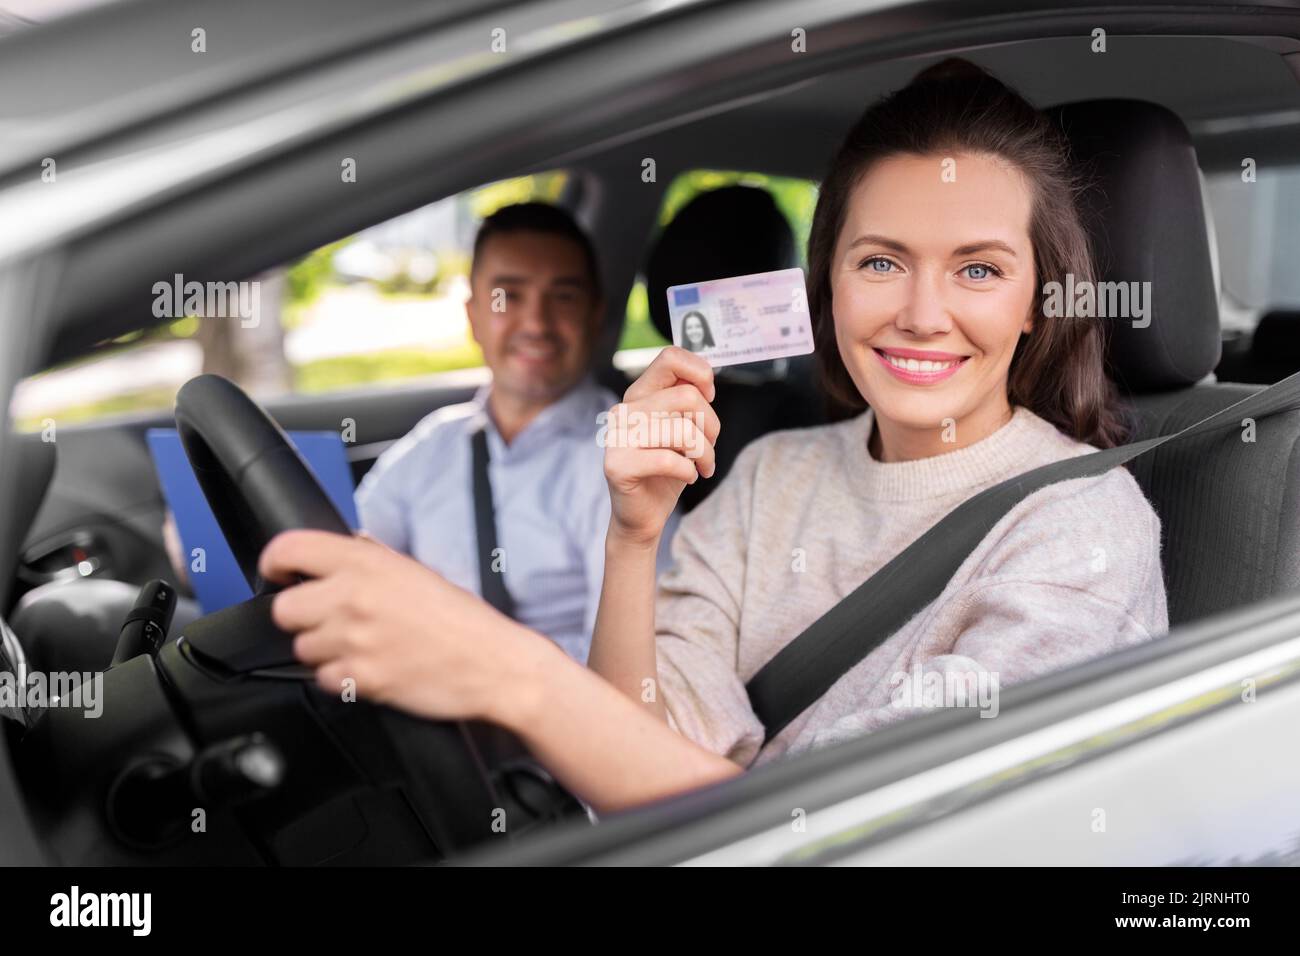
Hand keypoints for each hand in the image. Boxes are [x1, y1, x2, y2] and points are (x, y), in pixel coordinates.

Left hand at [259, 530, 543, 723]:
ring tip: (360, 649)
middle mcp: (354, 596)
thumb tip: (343, 548)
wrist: (495, 663)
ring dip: (323, 652)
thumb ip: (373, 558)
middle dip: (302, 618)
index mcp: (367, 562)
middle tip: (328, 622)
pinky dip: (341, 679)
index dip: (275, 564)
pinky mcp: (360, 678)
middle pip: (283, 609)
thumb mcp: (417, 571)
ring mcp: (355, 639)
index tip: (280, 575)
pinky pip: (323, 680)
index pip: (288, 549)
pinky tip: (371, 669)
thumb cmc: (463, 620)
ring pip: (302, 649)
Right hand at [603, 346, 719, 545]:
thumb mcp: (682, 429)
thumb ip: (687, 400)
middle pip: (687, 397)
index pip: (670, 357)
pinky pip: (669, 460)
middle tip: (709, 447)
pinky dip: (689, 472)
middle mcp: (624, 410)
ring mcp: (617, 436)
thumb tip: (707, 376)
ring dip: (706, 454)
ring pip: (684, 431)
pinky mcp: (617, 465)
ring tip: (703, 467)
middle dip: (711, 425)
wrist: (643, 515)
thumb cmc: (666, 470)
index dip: (700, 372)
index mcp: (640, 394)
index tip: (710, 397)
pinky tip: (688, 478)